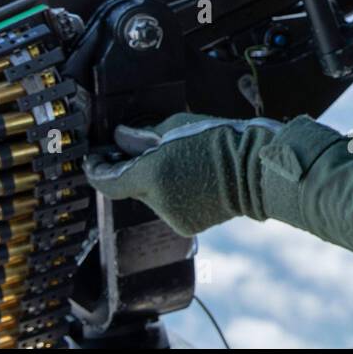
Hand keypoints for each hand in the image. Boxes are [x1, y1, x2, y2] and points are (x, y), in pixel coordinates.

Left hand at [84, 113, 280, 235]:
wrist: (258, 169)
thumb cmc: (222, 140)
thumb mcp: (178, 126)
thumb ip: (142, 136)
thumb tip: (119, 139)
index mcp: (153, 174)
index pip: (108, 180)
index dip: (96, 169)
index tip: (94, 159)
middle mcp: (159, 201)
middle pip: (132, 187)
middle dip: (133, 170)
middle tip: (141, 149)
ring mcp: (174, 217)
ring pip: (152, 199)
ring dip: (156, 183)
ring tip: (180, 161)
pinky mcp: (188, 227)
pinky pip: (170, 208)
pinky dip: (174, 194)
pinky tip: (193, 178)